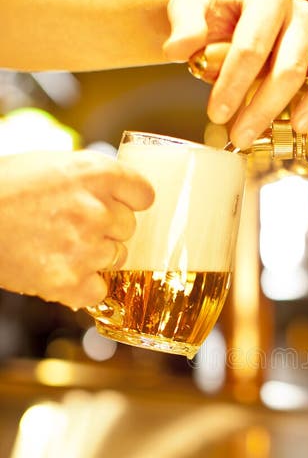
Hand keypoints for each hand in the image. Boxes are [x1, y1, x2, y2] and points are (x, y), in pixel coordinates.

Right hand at [0, 150, 153, 308]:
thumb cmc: (3, 189)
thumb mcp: (51, 166)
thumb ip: (90, 179)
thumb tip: (120, 195)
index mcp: (93, 172)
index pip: (143, 193)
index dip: (131, 201)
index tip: (120, 205)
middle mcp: (95, 209)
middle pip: (128, 228)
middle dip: (107, 229)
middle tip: (72, 226)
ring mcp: (85, 247)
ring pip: (117, 259)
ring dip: (95, 257)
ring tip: (59, 247)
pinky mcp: (71, 281)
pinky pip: (99, 291)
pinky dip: (82, 287)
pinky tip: (59, 271)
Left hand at [163, 0, 307, 149]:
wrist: (232, 14)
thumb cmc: (214, 18)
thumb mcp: (187, 13)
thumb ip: (184, 27)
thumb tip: (179, 49)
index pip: (252, 47)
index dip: (234, 86)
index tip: (216, 116)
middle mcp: (302, 10)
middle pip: (290, 67)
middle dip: (264, 108)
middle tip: (241, 137)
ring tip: (295, 129)